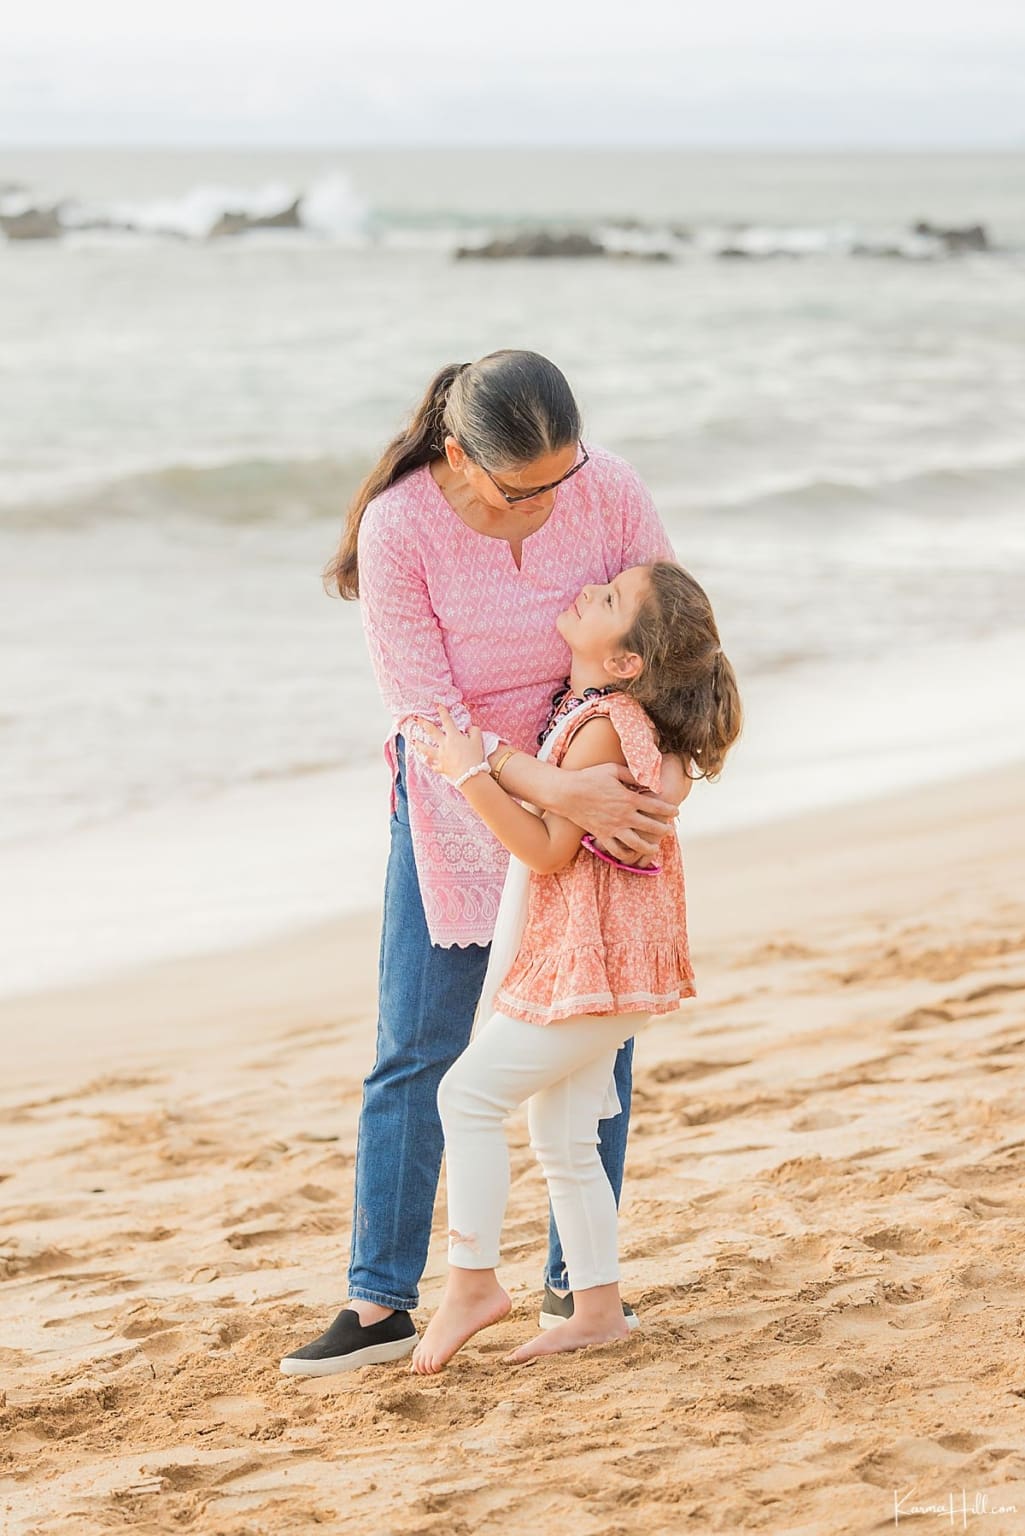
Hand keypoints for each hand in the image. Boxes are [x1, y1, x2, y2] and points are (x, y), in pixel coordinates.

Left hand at [407, 702, 486, 783]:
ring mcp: (441, 756)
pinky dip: (431, 764)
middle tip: (416, 719)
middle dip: (423, 724)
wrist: (469, 775)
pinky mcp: (441, 767)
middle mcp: (444, 744)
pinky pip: (434, 765)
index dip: (442, 712)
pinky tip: (428, 763)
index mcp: (453, 736)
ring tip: (414, 742)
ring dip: (419, 745)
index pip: (447, 721)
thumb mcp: (478, 741)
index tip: (438, 706)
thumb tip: (470, 728)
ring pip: (427, 749)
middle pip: (431, 732)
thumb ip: (474, 731)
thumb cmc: (474, 756)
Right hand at [564, 762, 678, 861]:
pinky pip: (617, 850)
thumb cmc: (590, 777)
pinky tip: (632, 851)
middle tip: (669, 829)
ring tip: (655, 846)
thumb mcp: (613, 769)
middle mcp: (623, 816)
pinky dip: (626, 853)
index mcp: (628, 798)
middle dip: (664, 829)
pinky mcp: (602, 835)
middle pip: (651, 827)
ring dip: (649, 846)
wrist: (567, 793)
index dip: (669, 810)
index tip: (676, 811)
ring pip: (637, 844)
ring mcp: (613, 828)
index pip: (656, 807)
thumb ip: (632, 775)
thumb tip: (648, 779)